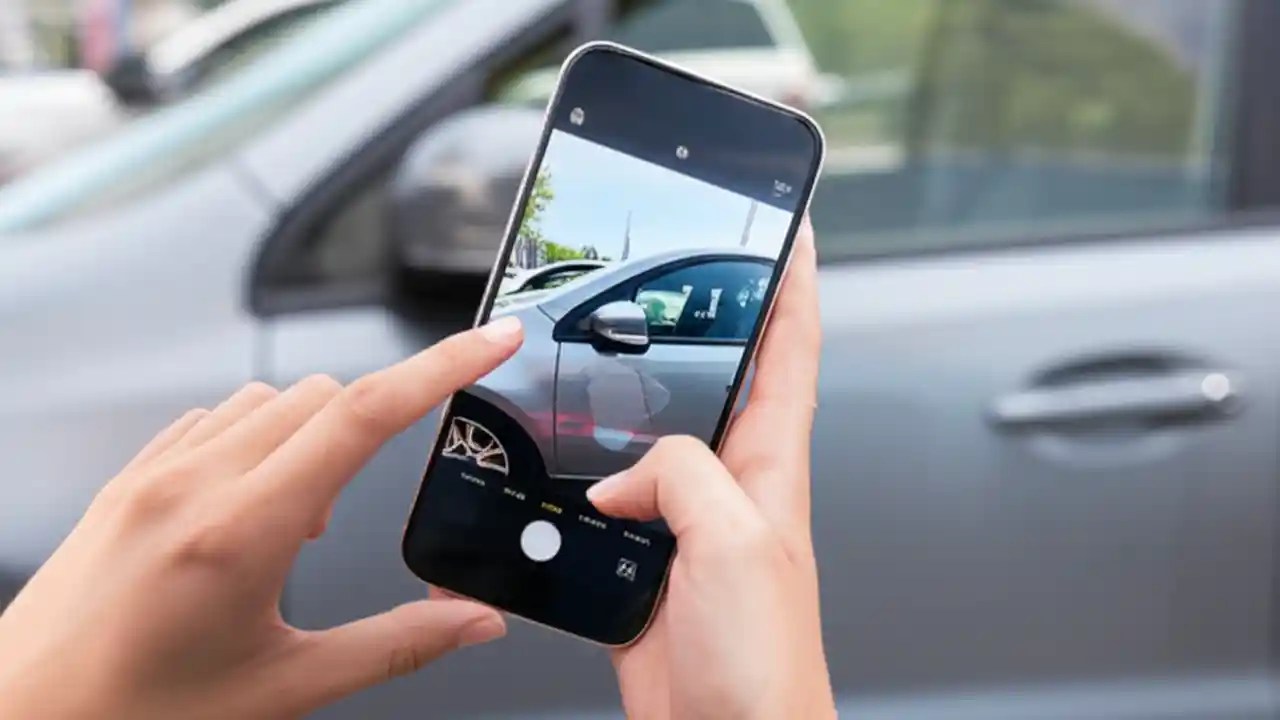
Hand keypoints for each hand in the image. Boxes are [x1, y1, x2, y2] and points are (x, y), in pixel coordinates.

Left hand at [0, 318, 524, 719]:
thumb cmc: (136, 714)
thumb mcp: (285, 688)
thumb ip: (395, 646)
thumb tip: (474, 622)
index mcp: (242, 531)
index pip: (364, 415)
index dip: (440, 367)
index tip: (489, 342)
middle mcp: (195, 483)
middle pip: (323, 395)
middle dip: (373, 422)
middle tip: (356, 513)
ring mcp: (155, 474)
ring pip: (268, 399)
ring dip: (310, 434)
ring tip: (297, 525)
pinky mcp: (129, 480)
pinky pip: (214, 419)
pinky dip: (256, 439)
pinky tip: (247, 507)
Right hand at [588, 221, 835, 718]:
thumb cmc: (764, 667)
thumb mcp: (731, 541)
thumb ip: (680, 476)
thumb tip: (625, 477)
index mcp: (770, 468)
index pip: (792, 350)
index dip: (793, 282)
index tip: (791, 226)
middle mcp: (734, 490)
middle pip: (721, 382)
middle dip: (704, 323)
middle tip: (677, 273)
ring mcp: (690, 529)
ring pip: (654, 442)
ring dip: (628, 406)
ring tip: (597, 365)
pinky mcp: (648, 570)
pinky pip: (615, 508)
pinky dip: (585, 487)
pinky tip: (560, 482)